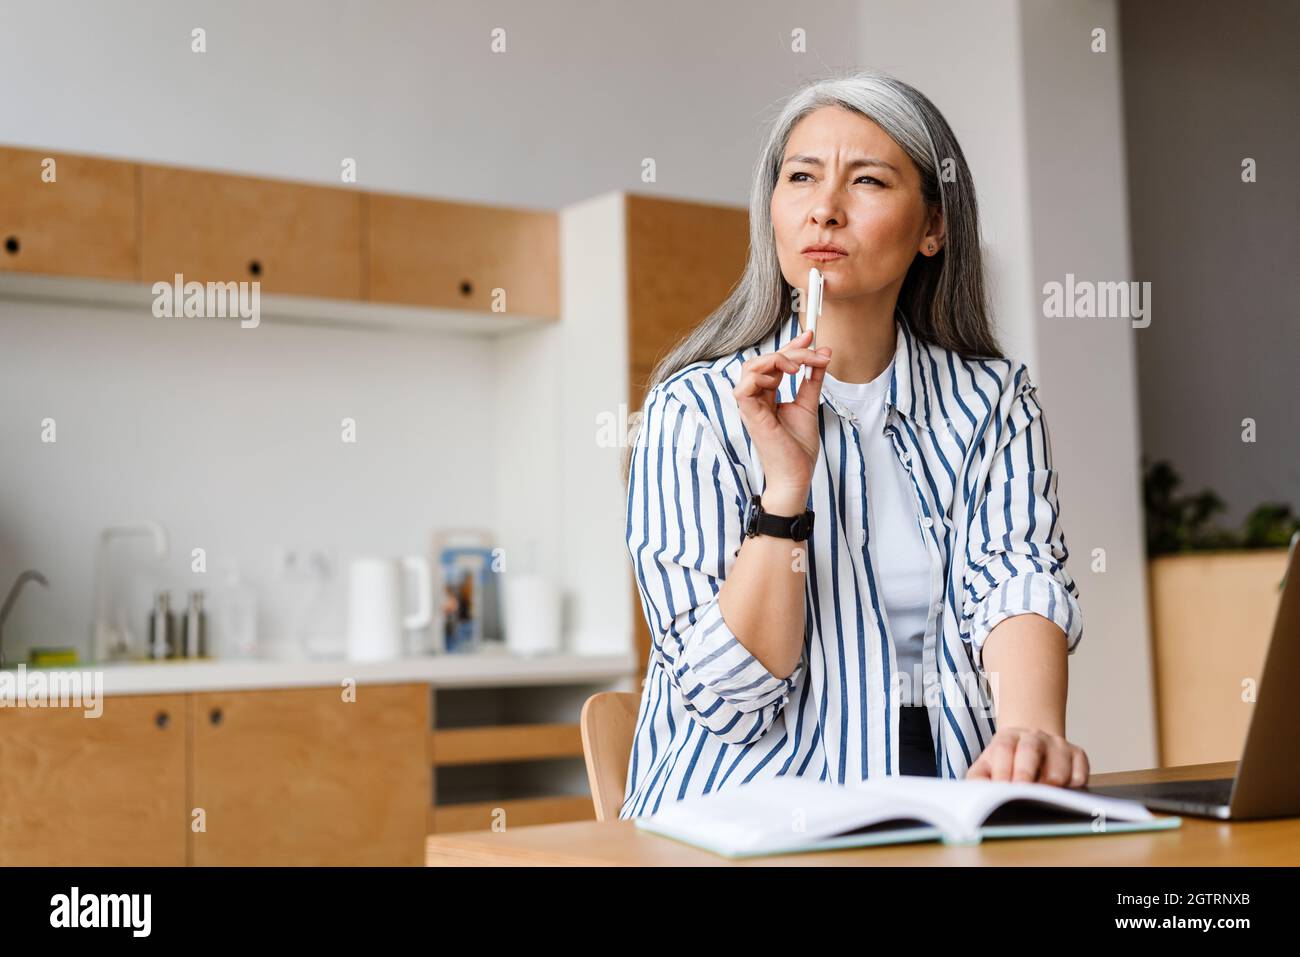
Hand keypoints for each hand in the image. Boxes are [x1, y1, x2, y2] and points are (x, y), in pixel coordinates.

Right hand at [731, 329, 830, 509]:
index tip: (812, 337)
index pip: (774, 363)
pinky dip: (762, 374)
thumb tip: (822, 356)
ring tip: (799, 367)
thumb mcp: (808, 405)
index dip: (792, 347)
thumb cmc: (798, 448)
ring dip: (777, 359)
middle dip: (790, 350)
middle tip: (814, 351)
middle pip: (763, 360)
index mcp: (767, 396)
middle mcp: (755, 398)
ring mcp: (750, 406)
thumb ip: (812, 381)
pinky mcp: (749, 414)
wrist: (796, 474)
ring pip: (751, 367)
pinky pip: (744, 386)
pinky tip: (785, 376)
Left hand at [965, 727, 1089, 787]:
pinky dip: (1072, 787)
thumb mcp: (987, 765)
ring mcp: (1057, 745)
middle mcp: (1034, 736)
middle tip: (1022, 792)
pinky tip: (1062, 791)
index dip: (1002, 769)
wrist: (1033, 741)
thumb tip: (977, 794)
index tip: (1001, 788)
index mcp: (1008, 737)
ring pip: (1058, 766)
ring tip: (1043, 797)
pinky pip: (1079, 774)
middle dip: (1025, 772)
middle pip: (1029, 750)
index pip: (1003, 749)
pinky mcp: (1078, 755)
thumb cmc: (1007, 761)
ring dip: (1050, 785)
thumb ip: (978, 778)